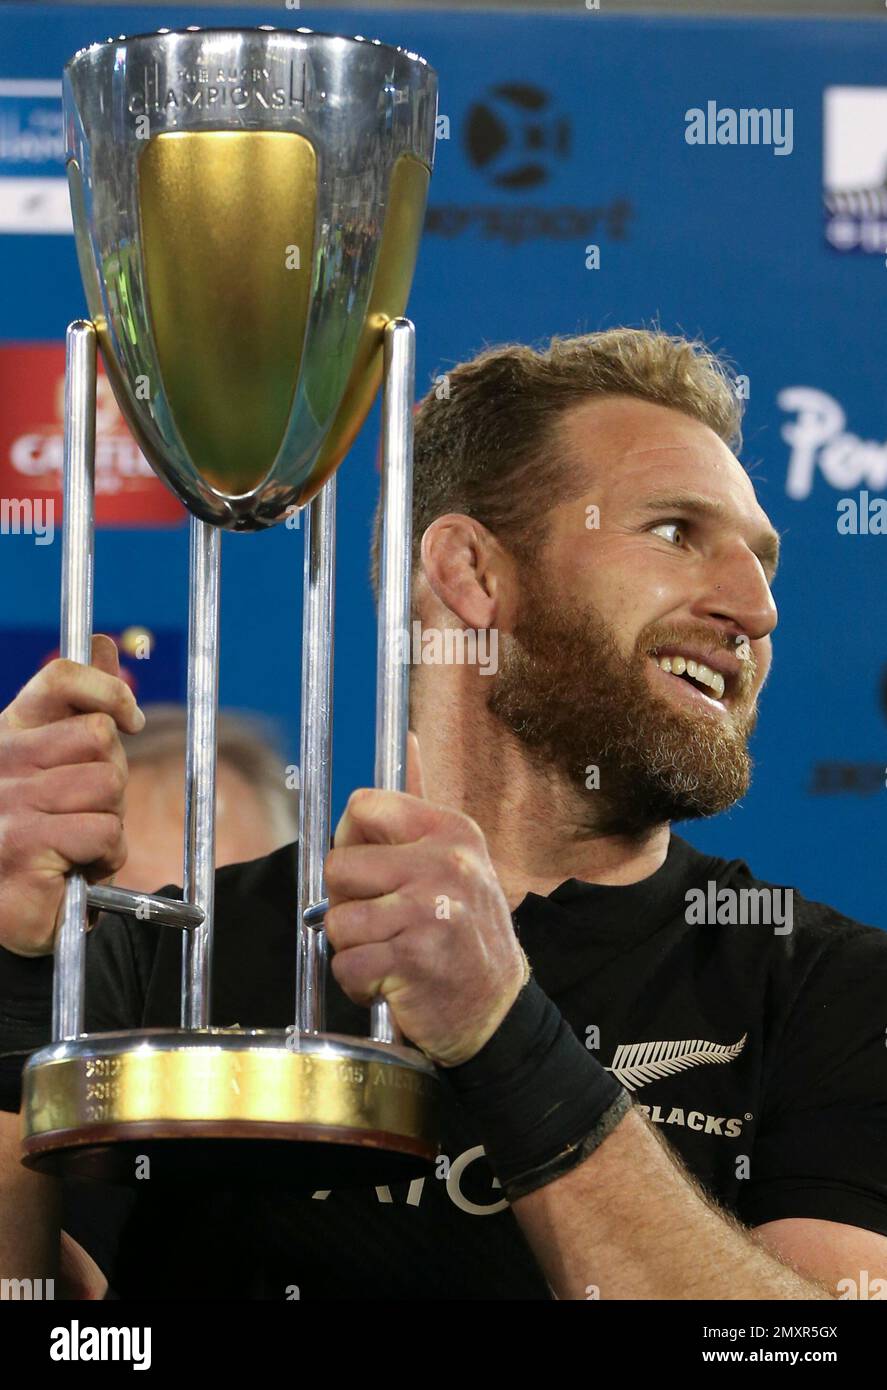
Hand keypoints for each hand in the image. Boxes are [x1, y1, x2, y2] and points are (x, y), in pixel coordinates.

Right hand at [0, 635, 142, 956]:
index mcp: (10, 731)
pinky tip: (77, 867)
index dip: (110, 690)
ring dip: (110, 822)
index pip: (61, 679)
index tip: (132, 720)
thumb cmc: (39, 828)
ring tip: (79, 841)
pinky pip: (103, 832)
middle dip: (113, 778)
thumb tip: (103, 643)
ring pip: (107, 786)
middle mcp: (2, 759)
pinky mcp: (23, 844)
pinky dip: (106, 856)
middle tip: (86, 809)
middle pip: (100, 738)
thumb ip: (79, 705)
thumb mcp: (58, 759)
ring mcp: (8, 801)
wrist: (8, 908)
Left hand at [324, 733, 527, 1066]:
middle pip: (338, 866)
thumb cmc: (465, 933)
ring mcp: (429, 911)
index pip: (361, 807)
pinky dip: (360, 983)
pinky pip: (345, 965)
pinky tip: (394, 982)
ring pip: (336, 920)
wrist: (497, 1010)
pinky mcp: (413, 960)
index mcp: (450, 831)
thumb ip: (419, 805)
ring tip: (393, 954)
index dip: (352, 843)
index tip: (372, 871)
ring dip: (355, 948)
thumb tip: (408, 737)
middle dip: (348, 902)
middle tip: (386, 923)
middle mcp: (443, 864)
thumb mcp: (456, 858)